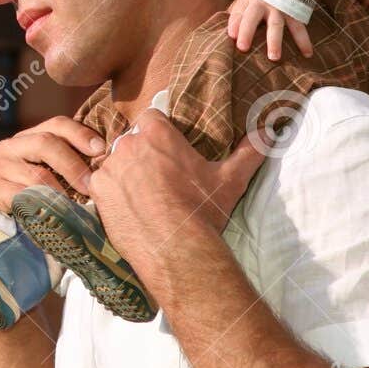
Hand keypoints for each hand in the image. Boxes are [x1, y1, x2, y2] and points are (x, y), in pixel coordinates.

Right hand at [0, 116, 106, 213]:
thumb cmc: (31, 192)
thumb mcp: (47, 171)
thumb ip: (68, 162)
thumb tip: (110, 163)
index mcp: (28, 136)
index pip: (57, 124)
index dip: (80, 134)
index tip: (100, 150)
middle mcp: (10, 146)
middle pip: (46, 143)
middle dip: (73, 165)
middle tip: (91, 187)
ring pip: (37, 174)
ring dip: (62, 192)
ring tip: (77, 205)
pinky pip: (22, 197)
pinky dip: (42, 206)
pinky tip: (55, 214)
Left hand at [81, 108, 265, 288]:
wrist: (176, 249)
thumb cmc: (203, 210)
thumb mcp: (230, 179)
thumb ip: (250, 152)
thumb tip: (270, 132)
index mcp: (158, 134)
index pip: (152, 117)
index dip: (159, 132)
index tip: (167, 149)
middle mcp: (128, 144)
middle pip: (131, 140)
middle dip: (142, 154)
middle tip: (159, 178)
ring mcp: (110, 168)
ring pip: (114, 162)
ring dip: (125, 174)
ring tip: (143, 197)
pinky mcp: (97, 192)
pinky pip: (100, 185)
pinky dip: (111, 194)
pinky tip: (128, 209)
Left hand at [228, 0, 312, 60]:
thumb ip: (239, 11)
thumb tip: (230, 32)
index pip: (238, 12)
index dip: (234, 23)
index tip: (231, 36)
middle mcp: (262, 3)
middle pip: (252, 17)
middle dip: (247, 31)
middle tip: (243, 48)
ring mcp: (279, 8)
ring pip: (276, 25)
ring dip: (274, 41)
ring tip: (274, 57)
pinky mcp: (294, 11)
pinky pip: (299, 27)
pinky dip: (304, 41)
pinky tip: (307, 54)